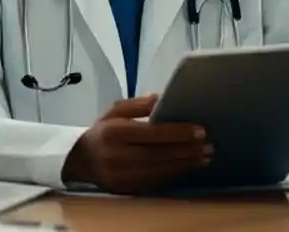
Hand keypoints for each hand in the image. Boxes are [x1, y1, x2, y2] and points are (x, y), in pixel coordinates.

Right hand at [62, 94, 212, 194]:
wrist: (80, 160)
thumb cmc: (102, 133)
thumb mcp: (115, 111)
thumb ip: (137, 105)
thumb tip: (161, 99)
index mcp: (114, 133)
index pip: (152, 133)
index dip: (178, 133)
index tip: (200, 130)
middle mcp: (117, 156)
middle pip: (160, 154)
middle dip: (187, 151)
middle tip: (208, 146)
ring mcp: (121, 176)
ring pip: (160, 171)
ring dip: (185, 164)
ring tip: (204, 157)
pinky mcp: (126, 189)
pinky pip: (155, 182)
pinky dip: (174, 174)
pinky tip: (187, 167)